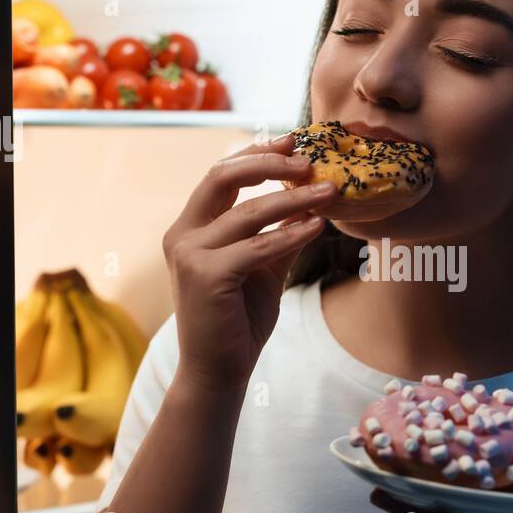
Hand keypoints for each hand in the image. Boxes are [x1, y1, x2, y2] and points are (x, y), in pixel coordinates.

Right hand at [162, 133, 337, 392]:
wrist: (218, 371)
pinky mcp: (206, 276)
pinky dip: (291, 234)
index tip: (293, 140)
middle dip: (269, 162)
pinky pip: (258, 247)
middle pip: (223, 177)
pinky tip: (318, 225)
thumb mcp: (263, 267)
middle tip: (308, 159)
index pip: (220, 175)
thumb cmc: (238, 320)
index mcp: (190, 227)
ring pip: (248, 211)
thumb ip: (279, 233)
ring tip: (330, 190)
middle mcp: (182, 235)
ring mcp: (189, 254)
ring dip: (294, 198)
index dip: (257, 154)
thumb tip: (312, 199)